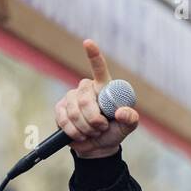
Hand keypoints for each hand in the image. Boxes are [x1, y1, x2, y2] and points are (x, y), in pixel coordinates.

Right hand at [54, 39, 138, 158]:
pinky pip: (65, 121)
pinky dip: (75, 132)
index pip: (99, 69)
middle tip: (101, 127)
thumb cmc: (114, 131)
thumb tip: (121, 113)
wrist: (98, 147)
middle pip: (85, 100)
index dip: (93, 55)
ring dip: (86, 128)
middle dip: (95, 120)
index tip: (88, 43)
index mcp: (104, 87)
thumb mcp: (127, 126)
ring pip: (75, 112)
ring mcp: (71, 98)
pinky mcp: (60, 109)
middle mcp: (86, 89)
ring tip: (93, 132)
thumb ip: (130, 118)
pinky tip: (81, 135)